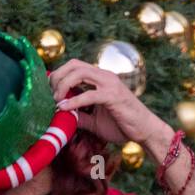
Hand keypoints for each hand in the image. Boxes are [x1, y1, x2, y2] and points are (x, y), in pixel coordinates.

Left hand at [49, 59, 170, 153]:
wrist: (145, 131)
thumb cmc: (122, 125)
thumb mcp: (94, 121)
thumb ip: (78, 116)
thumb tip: (61, 116)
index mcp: (100, 79)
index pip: (75, 66)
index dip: (58, 75)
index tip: (49, 91)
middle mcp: (104, 76)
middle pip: (74, 64)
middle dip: (57, 77)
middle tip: (49, 95)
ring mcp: (109, 84)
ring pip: (80, 73)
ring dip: (63, 85)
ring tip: (56, 101)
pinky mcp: (113, 96)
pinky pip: (89, 94)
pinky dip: (73, 101)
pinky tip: (64, 109)